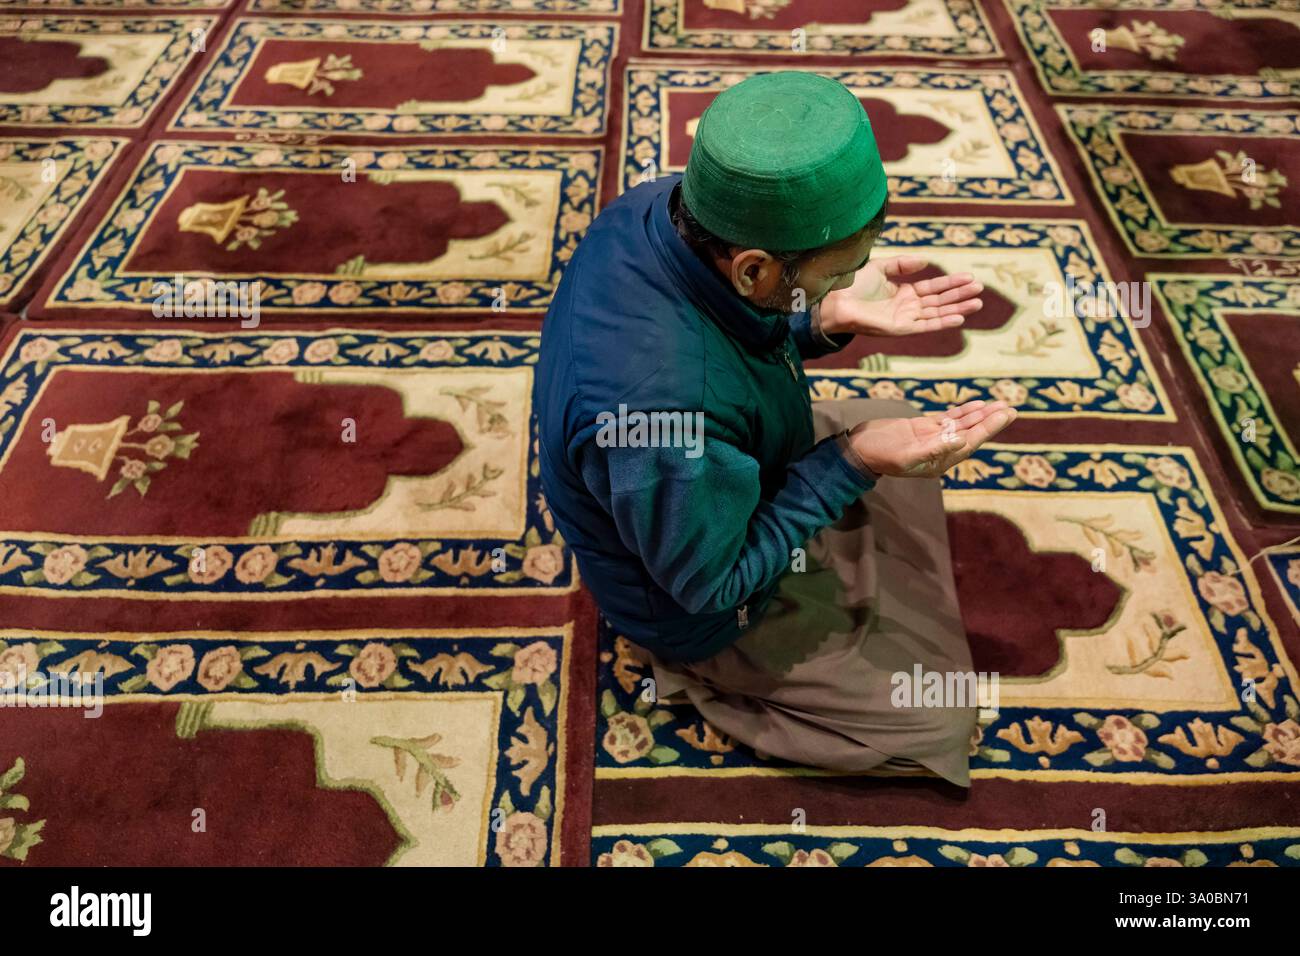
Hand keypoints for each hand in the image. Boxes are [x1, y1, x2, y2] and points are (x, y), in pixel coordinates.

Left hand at [820, 255, 983, 336]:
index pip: (934, 288)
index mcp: (904, 294)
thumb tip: (925, 262)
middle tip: (980, 289)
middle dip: (960, 295)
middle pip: (940, 301)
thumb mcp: (881, 268)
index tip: (970, 278)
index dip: (952, 283)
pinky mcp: (900, 328)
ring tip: (977, 303)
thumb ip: (903, 264)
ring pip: (937, 314)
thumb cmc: (853, 286)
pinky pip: (925, 326)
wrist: (835, 300)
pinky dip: (942, 322)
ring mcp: (905, 319)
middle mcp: (908, 307)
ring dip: (957, 309)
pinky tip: (958, 318)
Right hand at [848, 401, 1015, 478]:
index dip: (989, 428)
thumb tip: (960, 440)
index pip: (970, 442)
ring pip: (962, 424)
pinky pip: (948, 418)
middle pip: (971, 433)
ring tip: (1000, 404)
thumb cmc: (879, 454)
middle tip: (1011, 408)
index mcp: (939, 461)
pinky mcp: (923, 428)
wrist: (858, 450)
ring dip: (980, 414)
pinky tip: (976, 404)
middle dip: (991, 420)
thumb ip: (933, 449)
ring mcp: (932, 438)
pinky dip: (963, 411)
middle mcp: (940, 451)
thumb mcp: (905, 455)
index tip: (1005, 415)